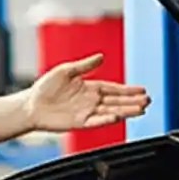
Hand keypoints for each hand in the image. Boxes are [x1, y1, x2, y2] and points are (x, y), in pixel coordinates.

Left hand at [26, 53, 149, 131]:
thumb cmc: (45, 87)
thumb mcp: (65, 70)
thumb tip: (101, 56)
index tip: (142, 90)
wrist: (30, 105)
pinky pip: (97, 121)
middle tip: (148, 101)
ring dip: (126, 111)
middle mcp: (90, 101)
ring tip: (141, 110)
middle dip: (132, 101)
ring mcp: (86, 112)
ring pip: (111, 111)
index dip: (128, 90)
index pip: (113, 88)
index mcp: (89, 87)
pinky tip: (118, 116)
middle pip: (116, 101)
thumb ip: (84, 65)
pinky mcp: (79, 123)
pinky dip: (107, 119)